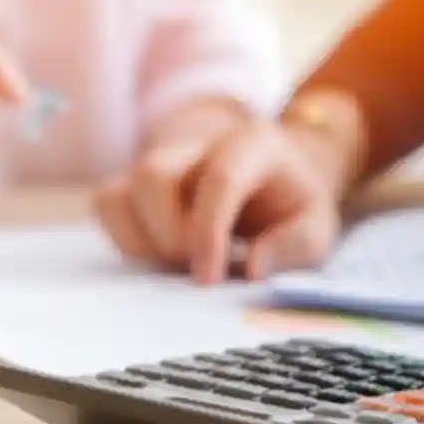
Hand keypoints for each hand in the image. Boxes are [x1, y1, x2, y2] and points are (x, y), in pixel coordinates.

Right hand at [94, 99, 353, 282]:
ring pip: (119, 192)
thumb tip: (253, 269)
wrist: (278, 174)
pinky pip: (108, 205)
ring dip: (142, 242)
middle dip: (169, 234)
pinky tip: (162, 256)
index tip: (209, 279)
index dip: (207, 233)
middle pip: (153, 174)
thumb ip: (294, 245)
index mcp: (252, 144)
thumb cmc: (293, 203)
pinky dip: (126, 239)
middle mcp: (198, 144)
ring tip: (181, 264)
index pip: (218, 179)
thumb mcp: (316, 224)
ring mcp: (162, 161)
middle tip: (198, 270)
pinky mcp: (137, 182)